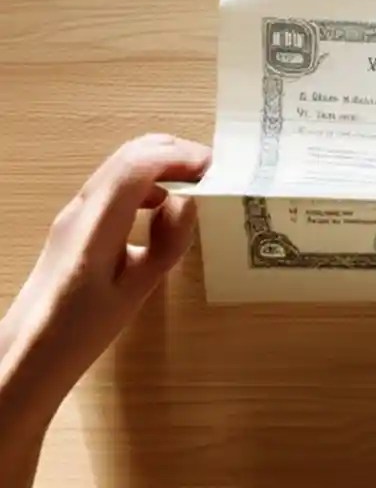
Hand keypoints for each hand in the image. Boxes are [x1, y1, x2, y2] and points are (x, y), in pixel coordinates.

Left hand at [0, 134, 209, 428]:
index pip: (135, 167)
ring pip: (123, 165)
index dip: (179, 158)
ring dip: (163, 164)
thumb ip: (165, 246)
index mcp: (94, 228)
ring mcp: (77, 212)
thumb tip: (189, 202)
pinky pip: (117, 184)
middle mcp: (81, 209)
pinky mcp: (80, 221)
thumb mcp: (135, 294)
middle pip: (129, 154)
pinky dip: (148, 180)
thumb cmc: (81, 331)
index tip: (216, 171)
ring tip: (198, 188)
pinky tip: (165, 207)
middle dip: (176, 153)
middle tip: (214, 174)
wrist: (30, 351)